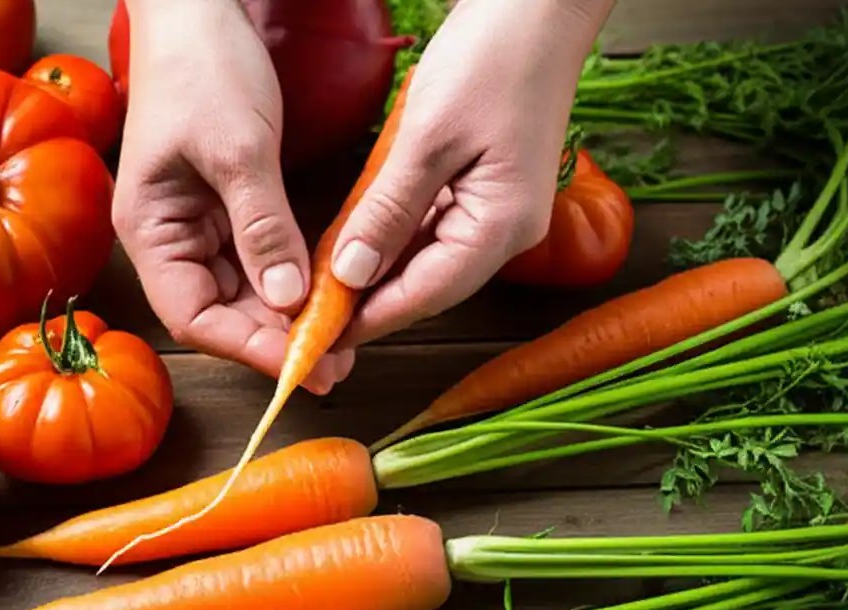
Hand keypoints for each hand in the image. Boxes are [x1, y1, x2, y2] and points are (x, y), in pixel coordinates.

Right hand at [112, 0, 353, 393]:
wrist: (199, 9)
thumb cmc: (203, 68)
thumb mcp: (238, 149)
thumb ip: (262, 227)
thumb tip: (289, 299)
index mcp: (150, 228)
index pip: (193, 315)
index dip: (246, 346)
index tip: (302, 365)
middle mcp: (168, 236)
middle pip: (219, 311)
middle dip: (274, 337)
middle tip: (335, 361)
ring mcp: (196, 223)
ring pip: (242, 290)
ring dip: (286, 314)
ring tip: (339, 336)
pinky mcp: (225, 206)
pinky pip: (257, 257)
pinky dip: (290, 276)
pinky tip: (326, 291)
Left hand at [330, 0, 616, 347]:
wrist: (538, 8)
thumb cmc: (493, 60)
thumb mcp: (426, 139)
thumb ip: (388, 212)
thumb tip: (351, 273)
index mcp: (501, 227)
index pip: (426, 296)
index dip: (369, 321)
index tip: (318, 340)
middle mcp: (508, 232)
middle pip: (428, 287)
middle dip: (369, 305)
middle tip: (309, 319)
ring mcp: (501, 213)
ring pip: (428, 261)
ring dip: (377, 274)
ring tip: (321, 288)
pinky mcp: (489, 191)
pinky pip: (434, 231)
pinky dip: (393, 241)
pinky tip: (355, 245)